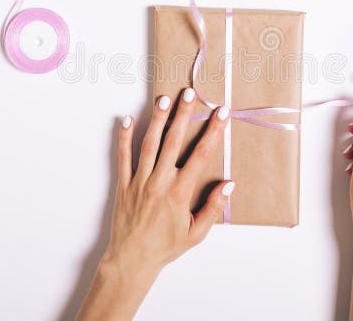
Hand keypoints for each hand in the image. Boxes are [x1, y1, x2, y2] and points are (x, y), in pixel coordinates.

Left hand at [75, 88, 233, 320]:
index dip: (213, 131)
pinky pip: (123, 156)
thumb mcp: (196, 233)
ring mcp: (139, 181)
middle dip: (183, 115)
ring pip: (148, 144)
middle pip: (173, 141)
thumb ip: (213, 208)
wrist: (132, 259)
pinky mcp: (123, 184)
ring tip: (164, 99)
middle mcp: (160, 182)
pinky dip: (123, 137)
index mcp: (180, 193)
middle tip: (190, 92)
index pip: (200, 155)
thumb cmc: (167, 246)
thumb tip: (229, 184)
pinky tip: (127, 118)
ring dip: (157, 120)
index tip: (221, 113)